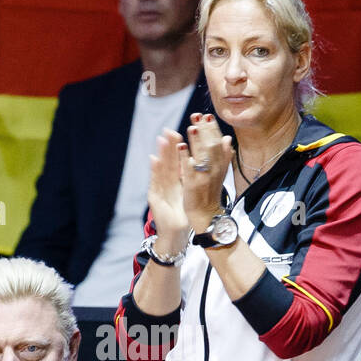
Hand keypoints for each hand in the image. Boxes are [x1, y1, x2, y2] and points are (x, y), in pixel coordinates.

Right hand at [147, 130, 190, 251]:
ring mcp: (161, 188)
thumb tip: (207, 157)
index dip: (182, 145)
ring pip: (162, 167)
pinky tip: (153, 159)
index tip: (185, 129)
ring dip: (162, 152)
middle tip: (169, 129)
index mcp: (179, 179)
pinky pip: (155, 181)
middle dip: (170, 144)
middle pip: (170, 160)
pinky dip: (154, 170)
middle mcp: (169, 181)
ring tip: (161, 139)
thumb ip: (198, 175)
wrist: (177, 231)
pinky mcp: (155, 196)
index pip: (181, 159)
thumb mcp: (193, 190)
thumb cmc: (186, 210)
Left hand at [181, 113, 230, 226]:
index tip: (207, 116)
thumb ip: (224, 155)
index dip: (212, 129)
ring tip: (192, 127)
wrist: (207, 214)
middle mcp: (215, 169)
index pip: (218, 142)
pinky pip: (189, 168)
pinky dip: (185, 157)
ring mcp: (204, 176)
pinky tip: (180, 146)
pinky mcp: (193, 184)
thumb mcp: (221, 172)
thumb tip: (227, 138)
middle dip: (204, 130)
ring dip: (197, 140)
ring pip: (202, 155)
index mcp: (221, 164)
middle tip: (197, 116)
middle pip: (211, 145)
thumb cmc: (211, 192)